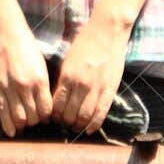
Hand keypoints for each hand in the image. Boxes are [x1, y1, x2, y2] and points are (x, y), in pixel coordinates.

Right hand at [0, 13, 51, 135]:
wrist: (4, 33)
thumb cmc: (25, 46)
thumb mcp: (41, 65)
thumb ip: (43, 85)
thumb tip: (46, 105)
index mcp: (40, 80)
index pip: (46, 109)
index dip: (47, 117)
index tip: (45, 117)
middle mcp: (25, 86)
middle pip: (33, 116)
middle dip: (35, 121)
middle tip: (34, 120)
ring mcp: (9, 88)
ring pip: (18, 118)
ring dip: (22, 124)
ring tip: (23, 122)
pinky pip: (2, 113)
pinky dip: (8, 125)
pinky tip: (11, 132)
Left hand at [53, 18, 130, 134]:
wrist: (107, 33)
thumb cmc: (86, 43)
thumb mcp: (69, 60)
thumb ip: (64, 79)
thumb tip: (60, 97)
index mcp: (67, 76)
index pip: (57, 103)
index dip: (54, 114)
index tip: (54, 118)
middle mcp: (80, 84)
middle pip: (69, 113)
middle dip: (65, 122)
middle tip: (65, 125)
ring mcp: (96, 88)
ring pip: (84, 116)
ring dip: (79, 125)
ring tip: (76, 128)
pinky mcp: (109, 90)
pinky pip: (101, 113)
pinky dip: (94, 125)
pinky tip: (89, 130)